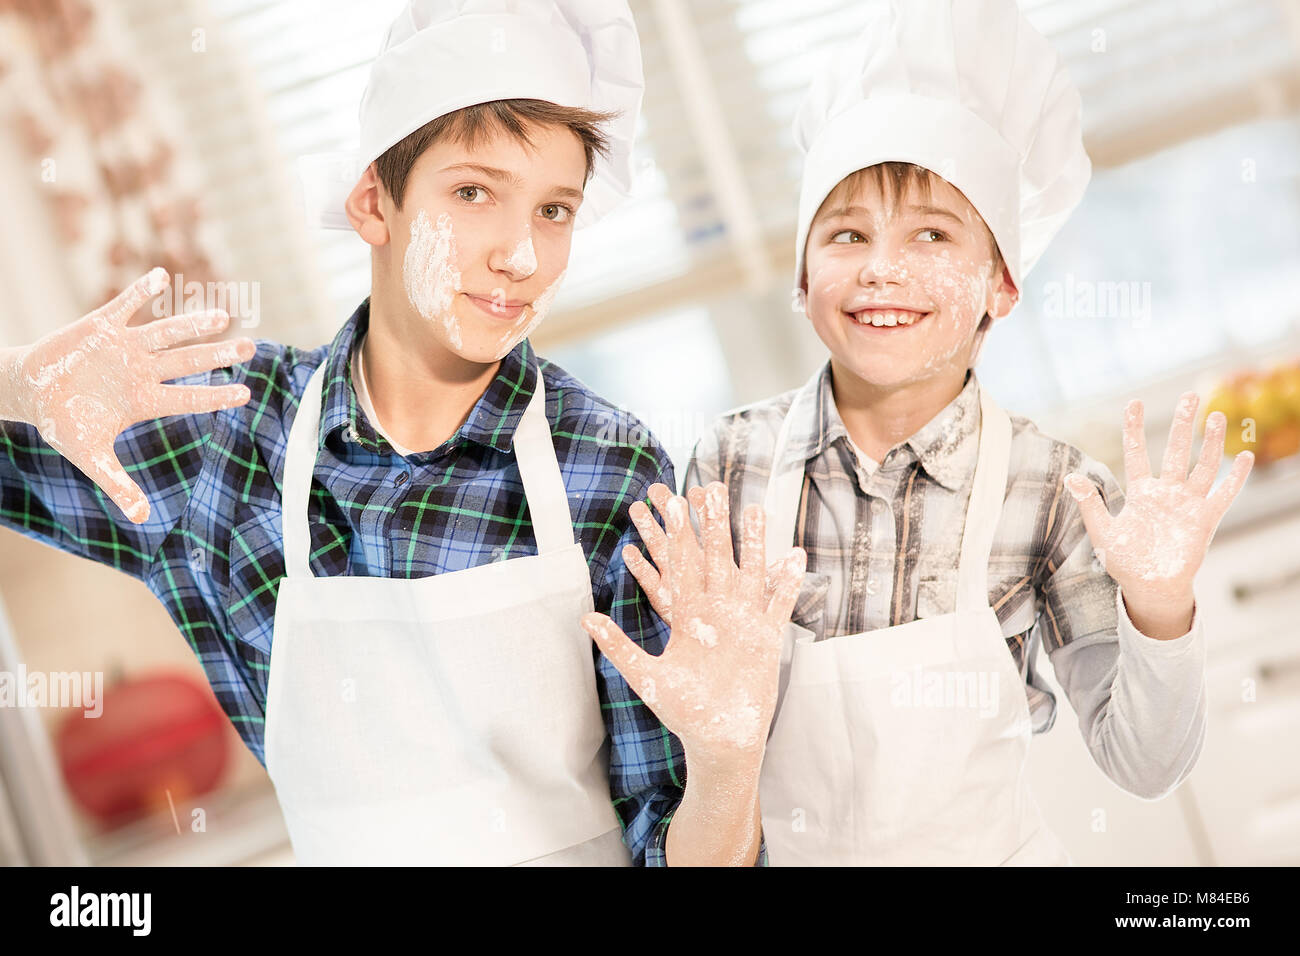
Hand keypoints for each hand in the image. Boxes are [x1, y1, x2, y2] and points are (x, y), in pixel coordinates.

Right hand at [16, 267, 254, 523]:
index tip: (246, 392)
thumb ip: (117, 484)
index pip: (188, 398)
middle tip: (251, 346)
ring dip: (191, 323)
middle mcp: (142, 372)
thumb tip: (141, 518)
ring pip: (165, 332)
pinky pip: (125, 306)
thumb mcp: (90, 457)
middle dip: (217, 354)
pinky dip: (140, 292)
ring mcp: (125, 348)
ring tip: (221, 316)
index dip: (215, 395)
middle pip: (187, 361)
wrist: (29, 392)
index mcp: (144, 401)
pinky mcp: (100, 327)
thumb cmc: (64, 424)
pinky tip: (163, 276)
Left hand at [582, 481, 805, 769]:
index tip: (673, 502)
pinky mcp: (767, 639)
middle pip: (716, 559)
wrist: (719, 739)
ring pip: (750, 573)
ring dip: (753, 543)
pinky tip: (795, 554)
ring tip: (755, 509)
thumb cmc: (682, 711)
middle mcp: (716, 613)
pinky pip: (779, 605)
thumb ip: (619, 646)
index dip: (677, 535)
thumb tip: (586, 617)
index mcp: (687, 617)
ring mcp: (744, 623)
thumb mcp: (646, 677)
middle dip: (714, 525)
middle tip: (713, 487)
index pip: (681, 567)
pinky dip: (787, 582)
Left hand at [1064, 391, 1252, 611]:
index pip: (1137, 452)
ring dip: (1211, 441)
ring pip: (1203, 465)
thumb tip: (1069, 477)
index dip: (1134, 427)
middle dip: (1182, 423)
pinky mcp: (1206, 519)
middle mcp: (1166, 492)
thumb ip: (1089, 503)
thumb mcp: (1102, 531)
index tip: (1133, 402)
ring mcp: (1188, 503)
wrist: (1149, 587)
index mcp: (1140, 492)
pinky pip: (1224, 494)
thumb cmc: (1124, 561)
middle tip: (1190, 395)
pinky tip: (1245, 457)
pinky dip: (1235, 477)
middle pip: (1175, 450)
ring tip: (1216, 416)